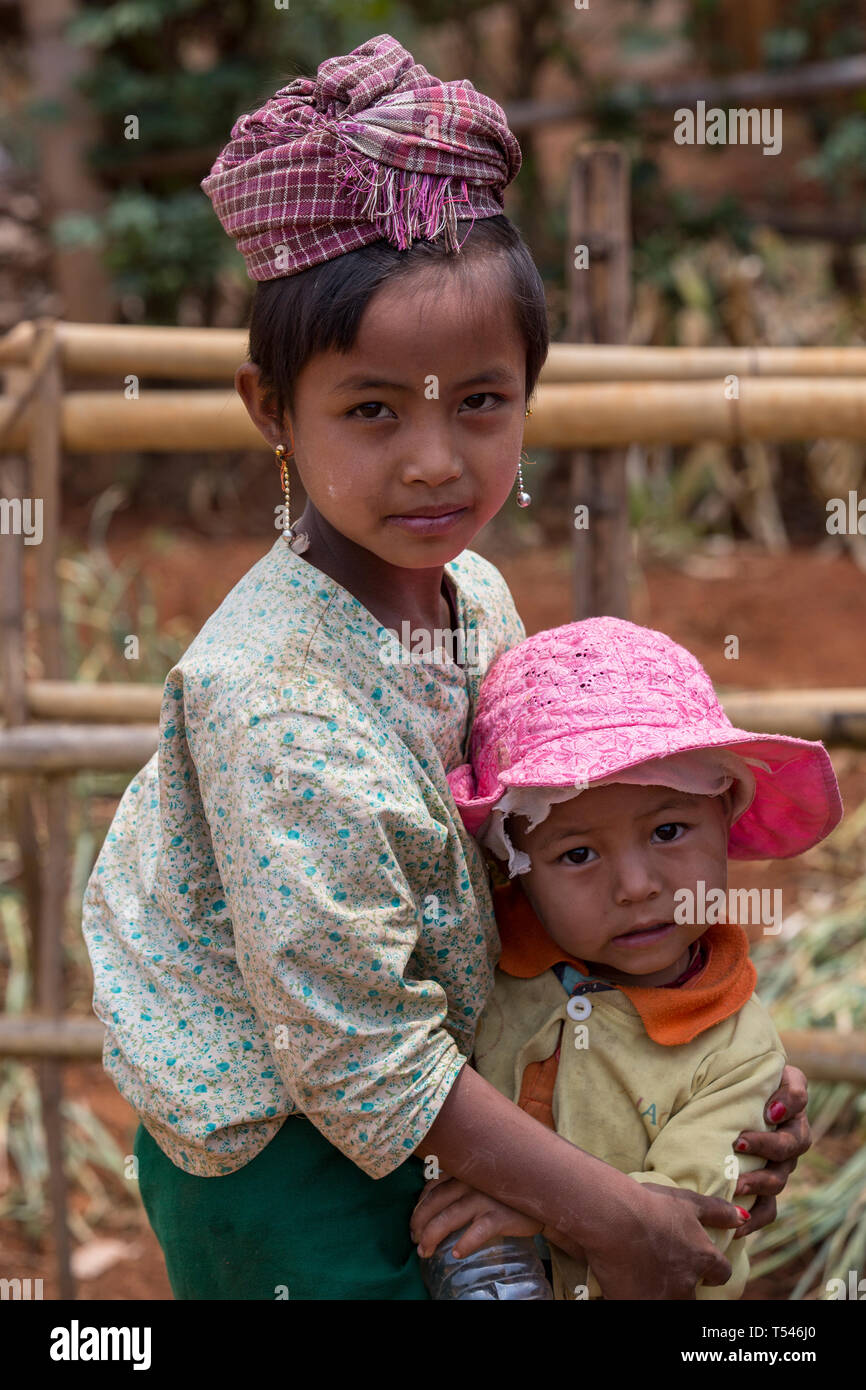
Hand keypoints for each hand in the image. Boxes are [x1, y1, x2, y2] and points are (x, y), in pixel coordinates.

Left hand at [410, 1175, 541, 1257]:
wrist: (543, 1196)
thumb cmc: (505, 1189)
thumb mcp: (480, 1179)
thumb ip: (459, 1183)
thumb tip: (430, 1199)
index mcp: (464, 1170)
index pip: (432, 1187)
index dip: (419, 1207)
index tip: (414, 1224)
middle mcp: (471, 1181)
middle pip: (435, 1201)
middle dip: (420, 1223)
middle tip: (415, 1242)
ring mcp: (485, 1198)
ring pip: (450, 1216)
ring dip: (433, 1235)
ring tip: (425, 1252)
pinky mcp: (500, 1215)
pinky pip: (478, 1231)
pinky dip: (465, 1243)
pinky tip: (456, 1254)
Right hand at [582, 1182, 741, 1299]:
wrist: (611, 1217)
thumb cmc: (649, 1204)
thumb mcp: (687, 1201)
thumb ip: (717, 1211)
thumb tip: (743, 1218)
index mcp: (702, 1257)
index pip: (721, 1273)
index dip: (714, 1271)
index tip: (705, 1268)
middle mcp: (687, 1283)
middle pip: (693, 1295)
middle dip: (683, 1286)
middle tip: (665, 1269)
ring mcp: (663, 1298)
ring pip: (670, 1303)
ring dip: (662, 1294)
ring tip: (645, 1276)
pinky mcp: (638, 1304)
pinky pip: (642, 1304)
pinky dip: (638, 1296)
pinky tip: (626, 1283)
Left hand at [731, 1063, 809, 1237]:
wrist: (720, 1107)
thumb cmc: (729, 1083)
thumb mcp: (738, 1068)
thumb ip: (748, 1069)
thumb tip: (759, 1098)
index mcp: (787, 1100)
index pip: (797, 1097)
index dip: (788, 1103)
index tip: (768, 1110)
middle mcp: (789, 1134)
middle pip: (791, 1144)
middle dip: (767, 1146)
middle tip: (738, 1144)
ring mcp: (778, 1165)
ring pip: (778, 1179)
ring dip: (758, 1183)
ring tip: (735, 1184)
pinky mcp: (763, 1189)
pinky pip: (767, 1209)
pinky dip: (752, 1218)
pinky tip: (735, 1226)